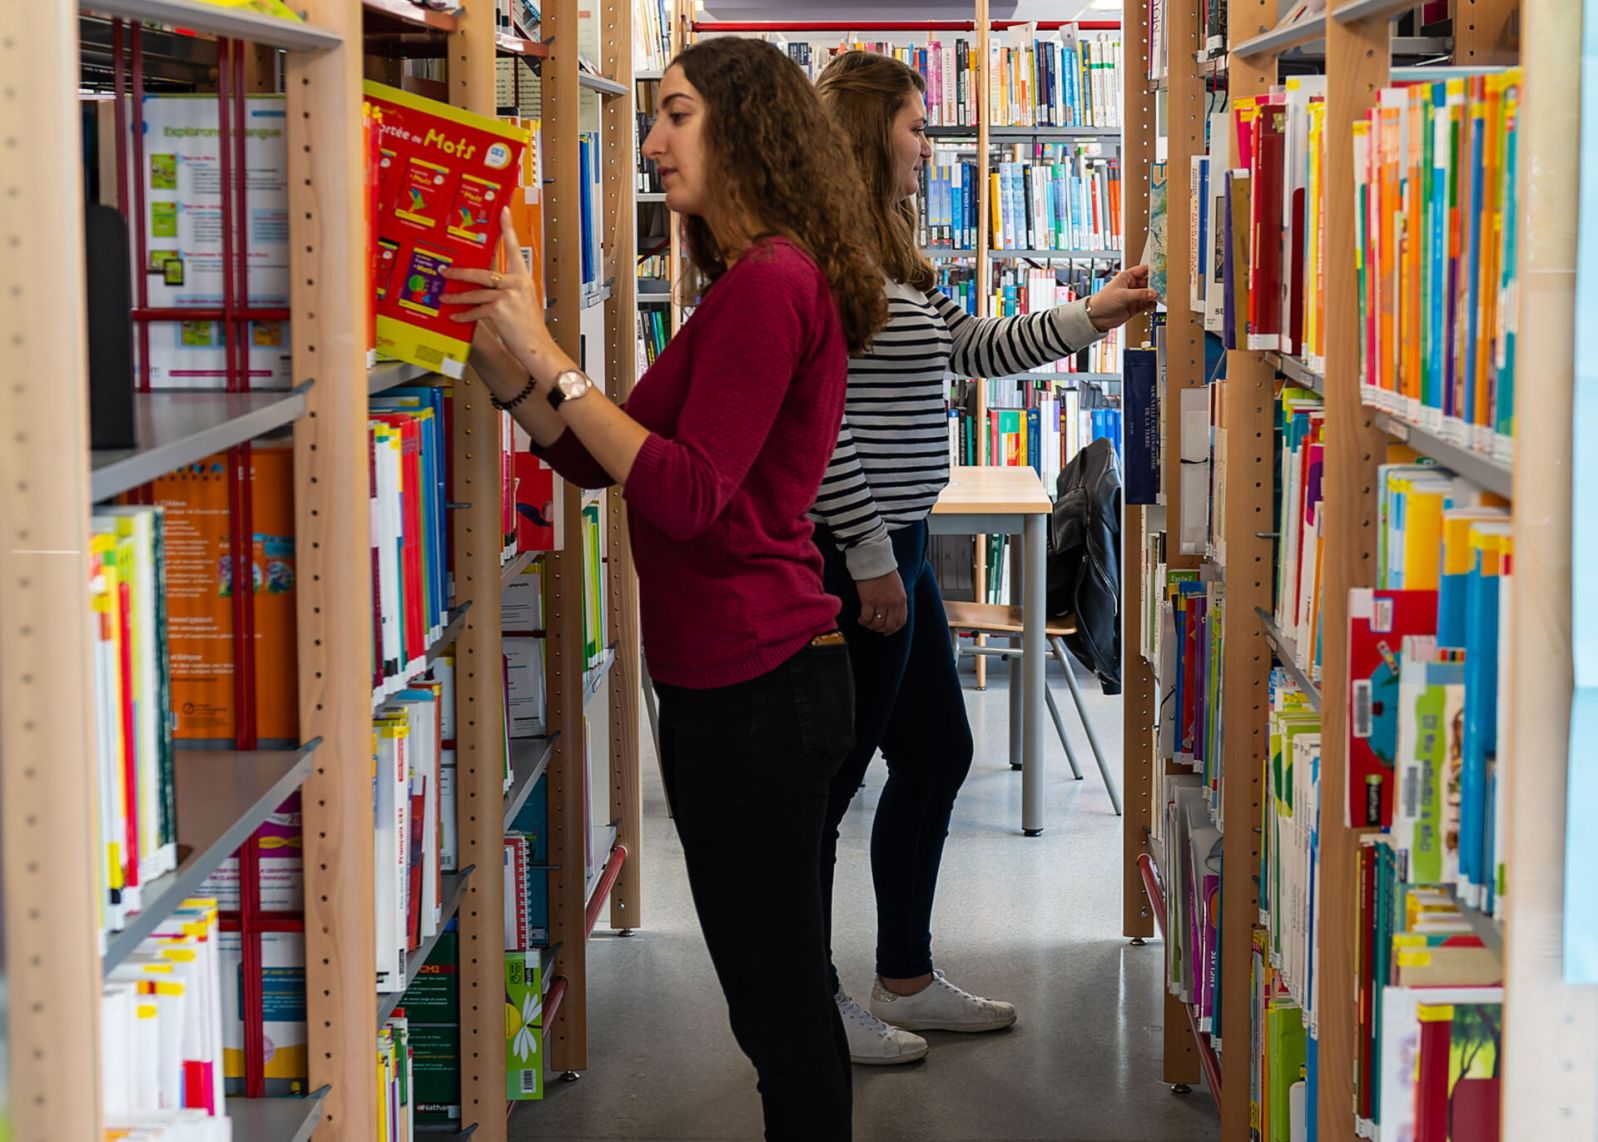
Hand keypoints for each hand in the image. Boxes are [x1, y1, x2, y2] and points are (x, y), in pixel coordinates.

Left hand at [442, 207, 555, 366]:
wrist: (537, 347)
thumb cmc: (529, 328)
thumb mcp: (521, 302)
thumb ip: (506, 290)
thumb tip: (482, 286)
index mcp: (523, 278)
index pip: (514, 248)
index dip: (508, 228)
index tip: (503, 211)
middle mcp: (516, 283)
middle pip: (482, 272)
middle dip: (459, 272)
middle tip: (445, 270)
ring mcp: (508, 296)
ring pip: (475, 292)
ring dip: (456, 296)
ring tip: (444, 297)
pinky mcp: (500, 310)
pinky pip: (476, 310)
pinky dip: (464, 315)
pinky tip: (456, 317)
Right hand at [856, 570, 907, 636]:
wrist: (874, 560)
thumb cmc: (884, 571)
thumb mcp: (897, 586)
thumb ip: (896, 600)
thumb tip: (890, 614)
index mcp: (902, 599)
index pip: (901, 622)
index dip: (893, 630)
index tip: (886, 631)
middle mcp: (893, 603)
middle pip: (888, 625)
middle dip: (880, 629)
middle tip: (873, 627)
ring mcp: (881, 602)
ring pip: (877, 624)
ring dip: (870, 626)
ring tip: (865, 622)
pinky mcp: (868, 600)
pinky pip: (866, 618)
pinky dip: (863, 621)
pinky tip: (860, 618)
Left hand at [1086, 264, 1159, 332]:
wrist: (1097, 317)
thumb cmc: (1103, 301)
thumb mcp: (1123, 295)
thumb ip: (1140, 294)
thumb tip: (1154, 293)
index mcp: (1127, 277)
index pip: (1144, 270)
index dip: (1154, 269)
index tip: (1164, 270)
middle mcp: (1132, 285)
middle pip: (1149, 282)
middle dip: (1158, 284)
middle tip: (1167, 285)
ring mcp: (1134, 296)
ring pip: (1150, 293)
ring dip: (1156, 295)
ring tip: (1163, 296)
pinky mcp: (1135, 307)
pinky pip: (1147, 304)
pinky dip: (1152, 304)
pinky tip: (1155, 304)